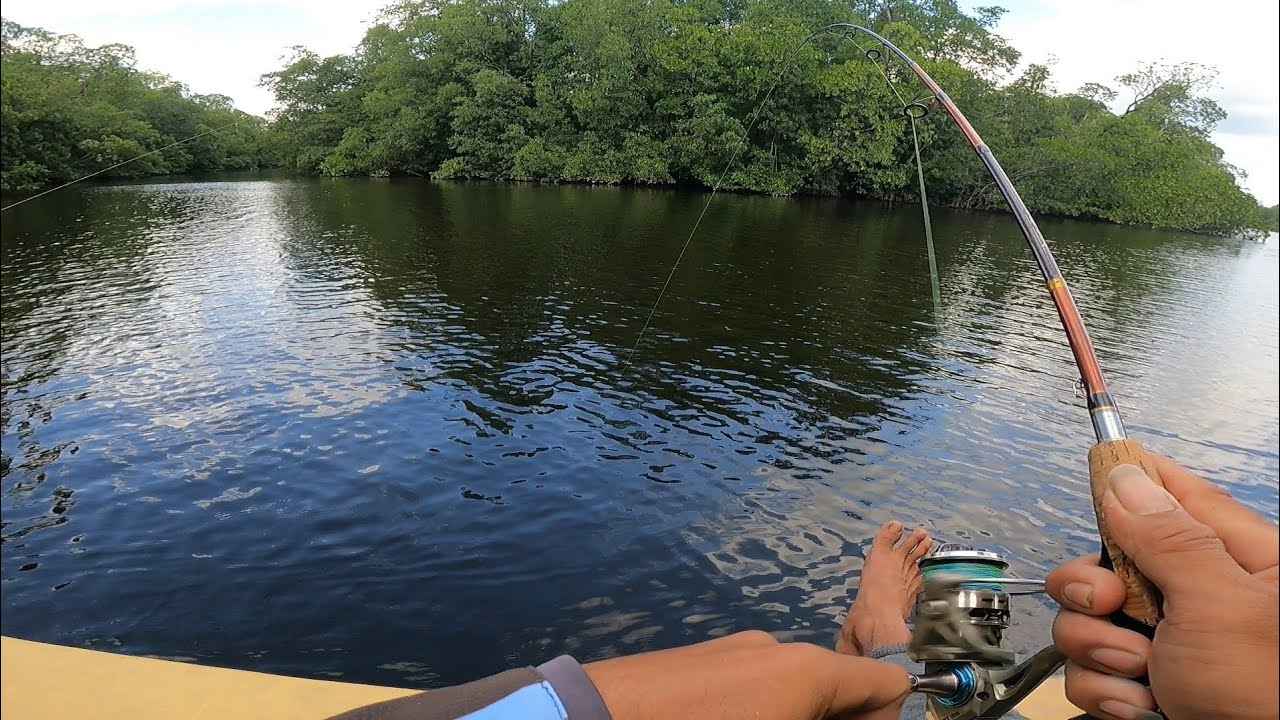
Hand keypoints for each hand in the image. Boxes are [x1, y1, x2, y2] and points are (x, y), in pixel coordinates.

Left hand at [585, 630, 909, 719]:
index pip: (887, 684)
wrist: (591, 719)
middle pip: (841, 690)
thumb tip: (861, 717)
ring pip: (794, 691)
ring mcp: (734, 651)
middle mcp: (777, 649)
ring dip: (798, 718)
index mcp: (808, 670)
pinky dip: (760, 712)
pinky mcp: (700, 662)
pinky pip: (752, 689)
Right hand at [1047, 455, 1278, 719]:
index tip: (1095, 477)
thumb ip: (1169, 538)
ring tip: (1145, 677)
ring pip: (1089, 622)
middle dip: (1094, 590)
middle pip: (1110, 561)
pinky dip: (1105, 691)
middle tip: (1115, 607)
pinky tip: (1140, 706)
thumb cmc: (1274, 699)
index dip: (1129, 480)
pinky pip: (1091, 672)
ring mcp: (1170, 646)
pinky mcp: (1144, 688)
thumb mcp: (1223, 607)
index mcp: (1239, 562)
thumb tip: (1125, 478)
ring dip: (1101, 652)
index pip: (1173, 493)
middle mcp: (1199, 599)